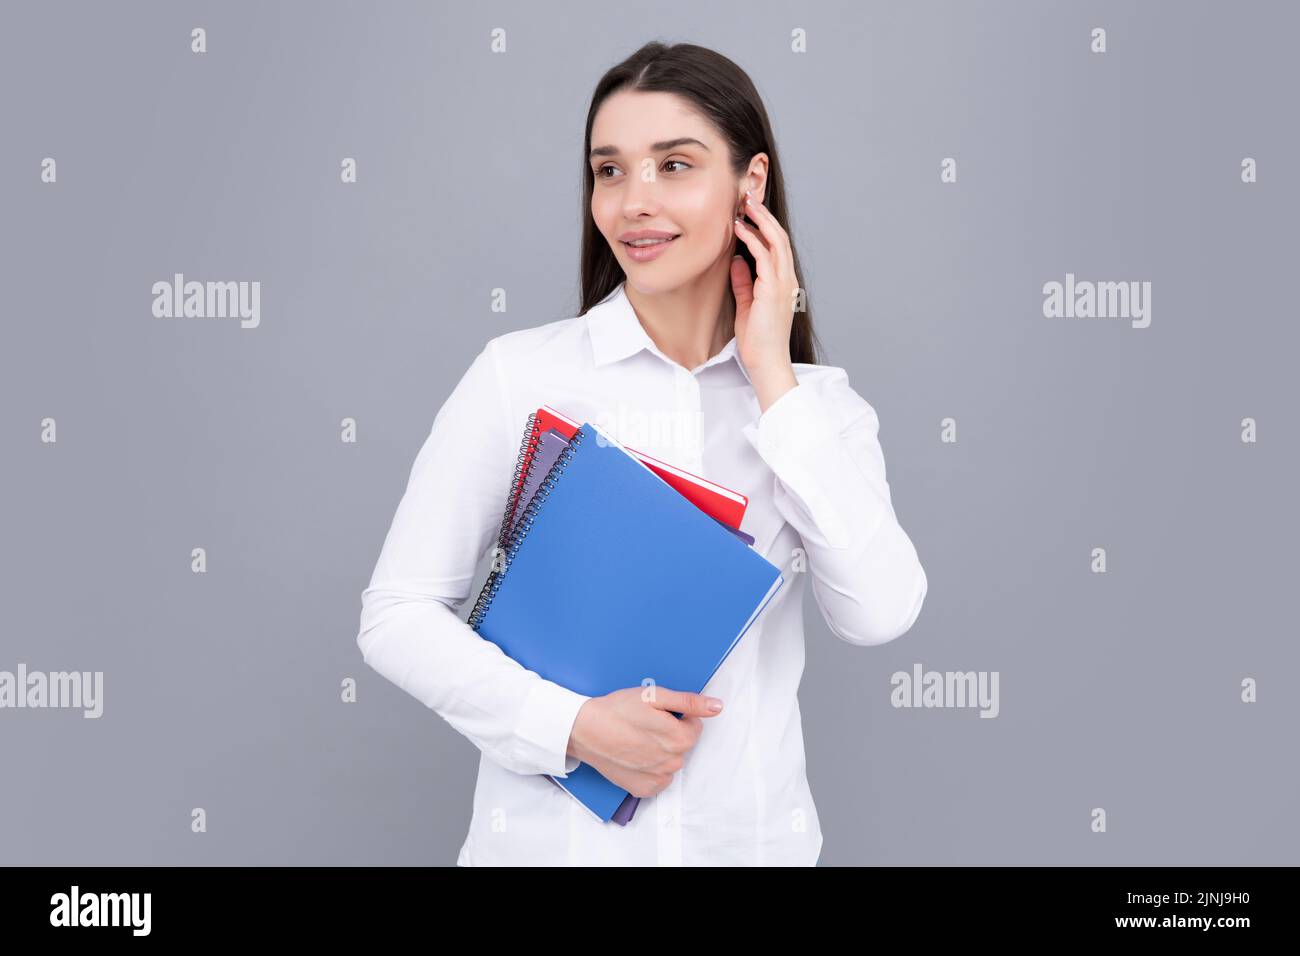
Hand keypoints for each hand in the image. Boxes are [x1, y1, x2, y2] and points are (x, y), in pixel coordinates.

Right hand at [566, 686, 723, 798]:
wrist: (584, 730)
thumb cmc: (617, 710)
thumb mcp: (654, 697)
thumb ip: (689, 702)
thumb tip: (716, 707)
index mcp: (680, 739)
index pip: (694, 725)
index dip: (677, 716)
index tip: (657, 713)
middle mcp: (673, 763)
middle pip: (682, 744)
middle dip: (669, 733)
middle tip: (643, 723)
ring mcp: (658, 778)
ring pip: (671, 761)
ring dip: (660, 751)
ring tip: (636, 738)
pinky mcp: (643, 789)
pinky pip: (658, 779)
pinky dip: (650, 769)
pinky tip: (634, 755)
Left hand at [730, 190, 798, 378]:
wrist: (766, 362)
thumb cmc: (757, 339)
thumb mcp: (746, 304)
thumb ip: (743, 282)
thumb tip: (736, 260)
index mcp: (783, 282)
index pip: (777, 246)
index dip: (764, 225)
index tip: (749, 210)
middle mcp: (787, 279)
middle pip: (779, 237)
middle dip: (764, 214)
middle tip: (748, 196)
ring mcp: (783, 284)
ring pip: (776, 242)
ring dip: (760, 220)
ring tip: (746, 204)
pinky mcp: (773, 290)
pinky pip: (765, 257)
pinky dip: (753, 240)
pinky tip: (740, 229)